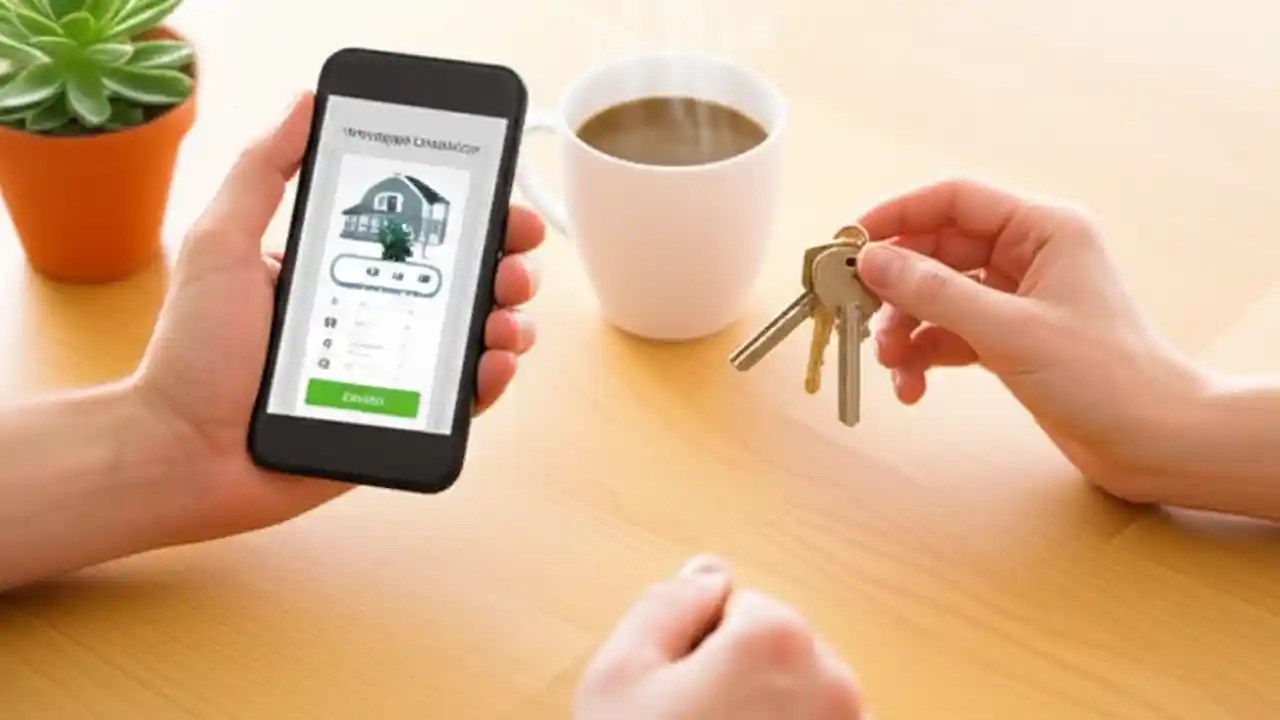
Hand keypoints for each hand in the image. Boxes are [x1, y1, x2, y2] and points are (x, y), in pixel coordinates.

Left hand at [130, 93, 544, 543]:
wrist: (182, 455)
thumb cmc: (193, 355)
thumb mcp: (221, 244)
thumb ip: (261, 171)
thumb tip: (305, 101)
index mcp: (343, 270)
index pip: (423, 233)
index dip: (472, 215)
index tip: (500, 200)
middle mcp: (378, 315)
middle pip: (466, 280)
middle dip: (507, 263)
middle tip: (514, 262)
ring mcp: (395, 370)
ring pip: (477, 336)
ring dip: (510, 316)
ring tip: (505, 315)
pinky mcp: (402, 420)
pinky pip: (464, 398)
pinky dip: (492, 377)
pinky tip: (496, 360)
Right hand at [574, 556, 862, 719]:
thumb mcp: (619, 673)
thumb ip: (667, 602)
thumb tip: (708, 573)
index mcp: (776, 638)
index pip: (738, 606)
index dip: (696, 649)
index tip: (677, 696)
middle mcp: (834, 682)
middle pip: (781, 652)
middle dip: (740, 682)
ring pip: (804, 701)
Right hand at [853, 178, 1208, 500]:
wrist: (1156, 442)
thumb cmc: (1105, 377)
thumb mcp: (1009, 330)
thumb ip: (934, 293)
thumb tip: (872, 260)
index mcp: (1044, 229)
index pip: (955, 200)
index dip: (899, 215)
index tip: (852, 242)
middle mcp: (1030, 255)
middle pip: (938, 251)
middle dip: (896, 286)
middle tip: (854, 311)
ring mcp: (1019, 299)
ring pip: (938, 297)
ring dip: (905, 329)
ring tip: (890, 365)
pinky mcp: (1011, 340)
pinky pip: (950, 335)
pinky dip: (926, 357)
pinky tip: (913, 387)